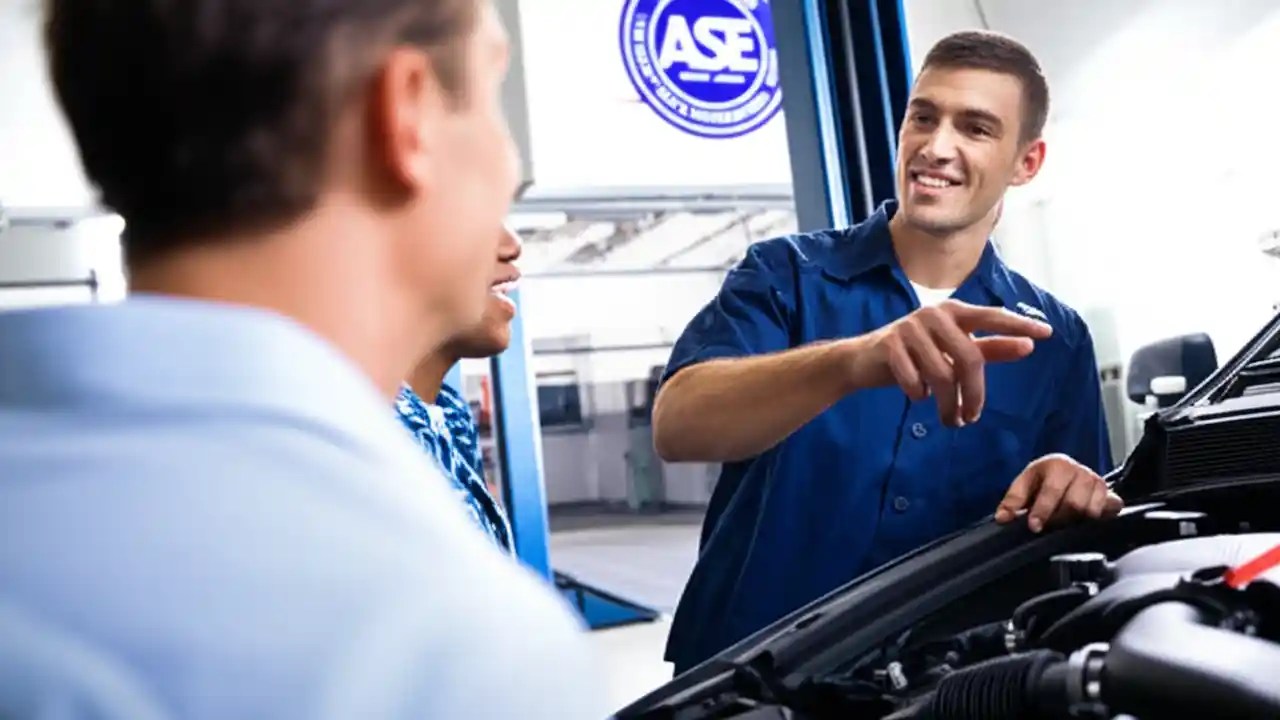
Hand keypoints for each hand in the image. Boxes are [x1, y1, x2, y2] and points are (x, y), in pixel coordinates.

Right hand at [858, 300, 1053, 426]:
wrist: (862, 360)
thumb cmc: (914, 354)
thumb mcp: (953, 351)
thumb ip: (990, 348)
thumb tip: (1029, 345)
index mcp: (954, 312)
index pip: (992, 317)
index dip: (1018, 325)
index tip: (1047, 333)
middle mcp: (934, 315)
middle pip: (969, 357)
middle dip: (974, 394)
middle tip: (972, 418)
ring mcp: (909, 328)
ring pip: (942, 374)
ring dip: (948, 404)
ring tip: (950, 419)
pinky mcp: (889, 345)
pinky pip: (914, 380)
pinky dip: (919, 395)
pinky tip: (918, 396)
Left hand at [994, 454, 1122, 532]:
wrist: (1066, 474)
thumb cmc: (1042, 480)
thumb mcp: (1024, 485)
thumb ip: (1012, 501)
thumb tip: (1002, 518)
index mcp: (1058, 464)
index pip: (1052, 490)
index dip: (1042, 510)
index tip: (1034, 526)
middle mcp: (1081, 471)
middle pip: (1074, 504)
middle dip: (1059, 518)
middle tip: (1049, 526)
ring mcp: (1098, 483)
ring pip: (1092, 511)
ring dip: (1077, 521)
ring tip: (1064, 523)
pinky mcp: (1111, 496)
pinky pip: (1110, 511)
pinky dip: (1099, 520)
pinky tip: (1086, 522)